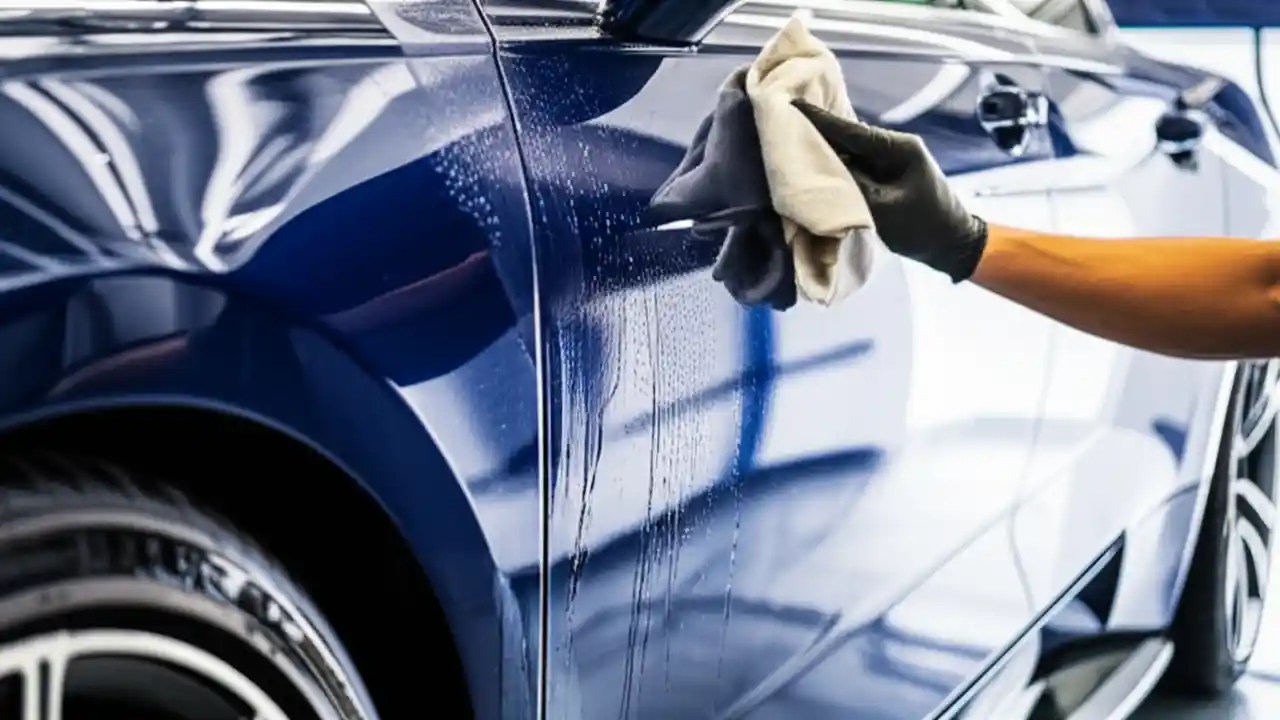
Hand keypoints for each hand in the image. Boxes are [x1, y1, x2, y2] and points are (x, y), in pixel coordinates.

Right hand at [793, 100, 987, 281]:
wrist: (953, 244)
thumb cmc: (923, 228)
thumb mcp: (884, 209)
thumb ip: (853, 186)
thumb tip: (824, 167)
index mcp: (898, 148)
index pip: (852, 130)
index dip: (820, 119)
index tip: (792, 105)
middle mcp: (894, 147)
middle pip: (849, 136)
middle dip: (819, 132)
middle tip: (786, 125)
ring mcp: (892, 160)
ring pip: (851, 151)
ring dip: (828, 150)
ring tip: (796, 145)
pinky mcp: (888, 174)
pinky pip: (857, 165)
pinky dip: (839, 165)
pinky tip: (819, 166)